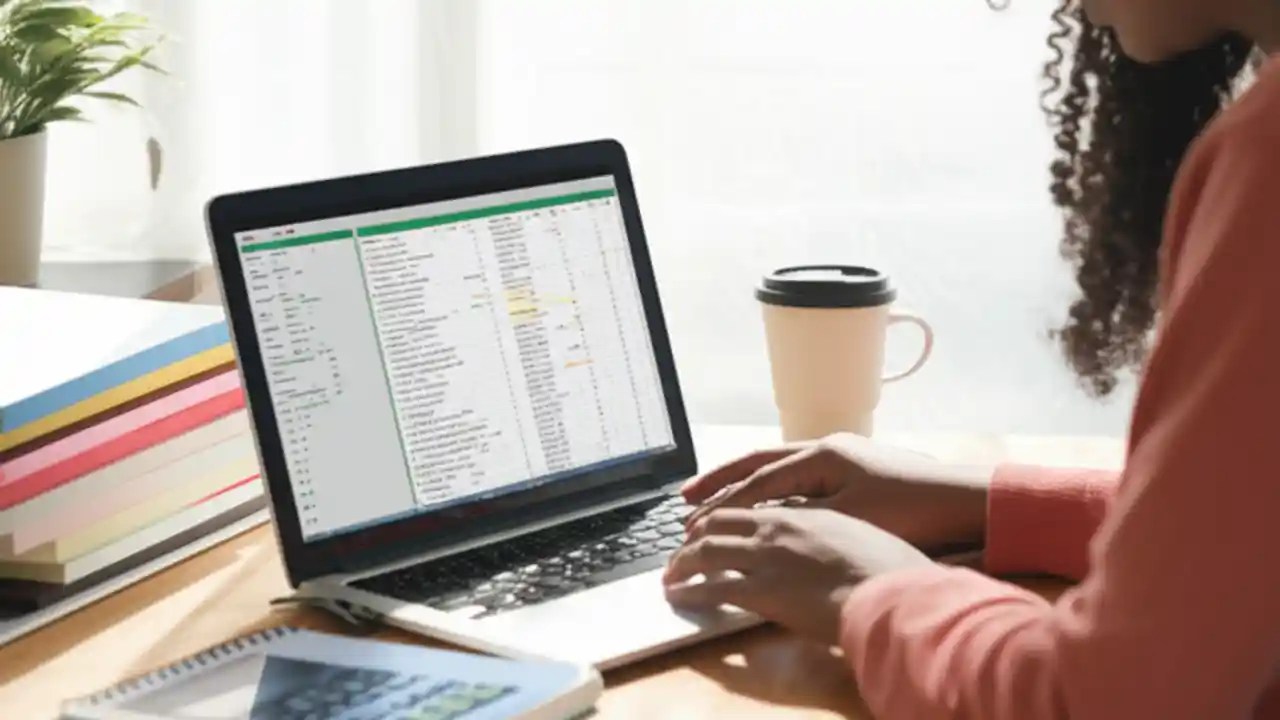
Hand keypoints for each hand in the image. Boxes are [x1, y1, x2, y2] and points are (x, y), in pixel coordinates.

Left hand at [664, 507, 933, 642]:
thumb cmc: (888, 568)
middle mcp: (777, 527)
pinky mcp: (760, 590)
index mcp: (803, 513)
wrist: (890, 593)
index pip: (751, 504)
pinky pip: (712, 588)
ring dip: (683, 561)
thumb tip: (823, 536)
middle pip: (721, 521)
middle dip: (696, 532)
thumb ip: (831, 531)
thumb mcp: (860, 534)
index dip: (727, 512)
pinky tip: (678, 594)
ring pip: (708, 551)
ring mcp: (765, 557)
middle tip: (682, 545)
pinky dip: (689, 590)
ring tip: (670, 573)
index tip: (713, 520)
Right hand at [682, 433, 990, 552]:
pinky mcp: (854, 471)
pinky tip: (759, 504)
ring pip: (777, 467)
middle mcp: (827, 448)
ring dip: (743, 483)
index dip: (725, 503)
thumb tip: (757, 527)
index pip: (760, 481)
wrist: (966, 502)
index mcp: (823, 456)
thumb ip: (801, 518)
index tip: (693, 523)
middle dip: (720, 482)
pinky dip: (771, 490)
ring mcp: (841, 457)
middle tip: (685, 499)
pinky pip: (797, 477)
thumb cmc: (912, 511)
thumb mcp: (851, 517)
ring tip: (711, 499)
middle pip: (759, 463)